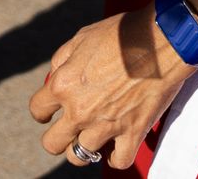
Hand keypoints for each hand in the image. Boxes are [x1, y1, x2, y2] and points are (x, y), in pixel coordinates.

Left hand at [29, 10, 192, 169]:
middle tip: (68, 130)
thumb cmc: (121, 34)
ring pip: (80, 156)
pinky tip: (115, 146)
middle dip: (57, 138)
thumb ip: (62, 61)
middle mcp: (80, 110)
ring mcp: (106, 125)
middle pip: (52, 144)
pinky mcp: (133, 133)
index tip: (49, 113)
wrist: (160, 40)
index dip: (42, 112)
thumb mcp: (80, 38)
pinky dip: (115, 157)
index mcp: (63, 84)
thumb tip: (54, 78)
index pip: (37, 110)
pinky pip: (119, 161)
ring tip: (92, 138)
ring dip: (84, 147)